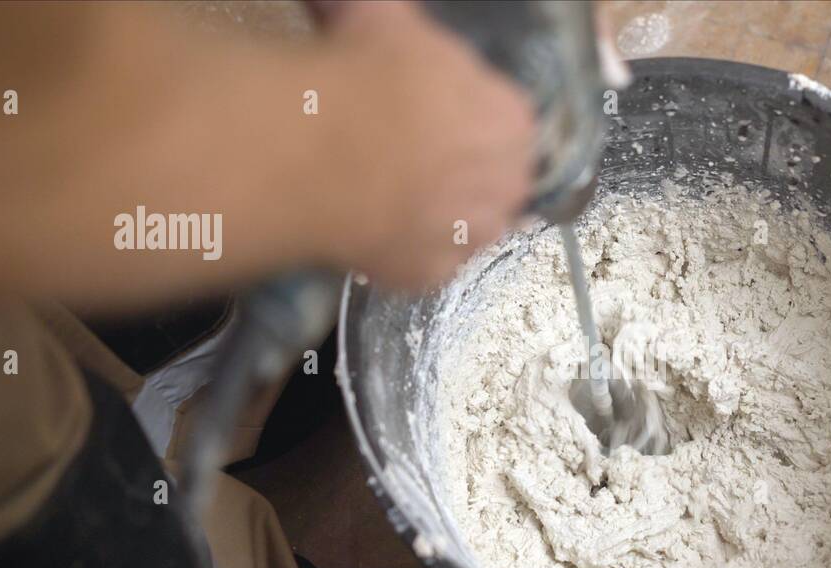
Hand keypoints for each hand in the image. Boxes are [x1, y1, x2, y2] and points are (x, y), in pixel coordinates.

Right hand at [317, 2, 536, 291]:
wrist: (319, 153)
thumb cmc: (365, 75)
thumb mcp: (389, 17)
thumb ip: (405, 22)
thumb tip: (385, 12)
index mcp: (512, 120)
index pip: (504, 120)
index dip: (464, 117)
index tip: (429, 114)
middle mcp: (509, 185)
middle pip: (494, 178)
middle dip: (460, 169)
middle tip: (407, 156)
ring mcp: (473, 238)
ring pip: (466, 227)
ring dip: (440, 214)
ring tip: (389, 195)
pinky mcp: (432, 278)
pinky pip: (427, 263)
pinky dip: (405, 250)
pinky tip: (374, 228)